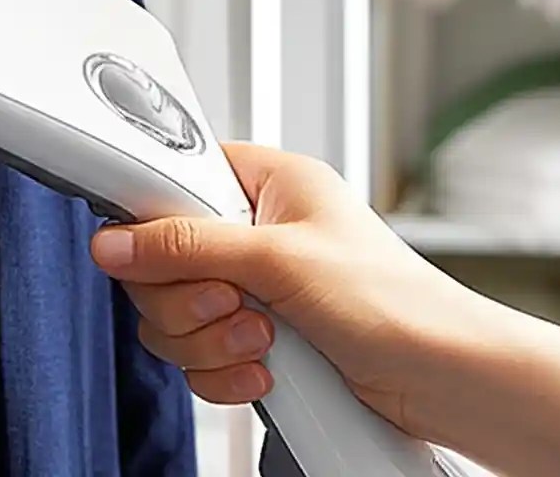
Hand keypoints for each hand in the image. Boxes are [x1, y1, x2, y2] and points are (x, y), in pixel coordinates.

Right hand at [90, 142, 497, 438]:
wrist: (441, 378)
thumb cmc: (395, 301)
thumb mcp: (279, 259)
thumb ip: (187, 246)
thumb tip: (118, 241)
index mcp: (267, 182)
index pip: (173, 181)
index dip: (154, 220)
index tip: (150, 252)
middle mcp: (255, 232)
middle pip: (161, 260)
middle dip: (190, 298)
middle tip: (233, 301)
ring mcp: (253, 289)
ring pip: (174, 316)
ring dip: (210, 340)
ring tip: (264, 339)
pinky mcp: (254, 339)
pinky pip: (198, 356)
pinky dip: (223, 371)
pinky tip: (267, 370)